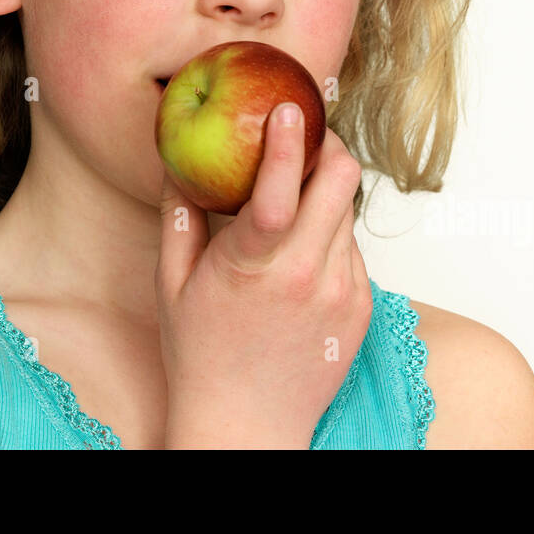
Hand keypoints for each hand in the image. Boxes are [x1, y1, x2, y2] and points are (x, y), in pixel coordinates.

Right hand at [155, 103, 371, 448]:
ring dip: (327, 190)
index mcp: (253, 268)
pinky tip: (302, 247)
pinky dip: (331, 232)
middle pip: (342, 183)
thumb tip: (176, 162)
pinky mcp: (361, 307)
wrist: (248, 427)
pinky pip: (352, 247)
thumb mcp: (172, 285)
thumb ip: (178, 217)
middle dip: (329, 146)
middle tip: (307, 133)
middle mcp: (307, 277)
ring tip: (297, 192)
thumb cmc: (201, 356)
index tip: (288, 106)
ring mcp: (342, 292)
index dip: (288, 143)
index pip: (280, 193)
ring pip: (349, 211)